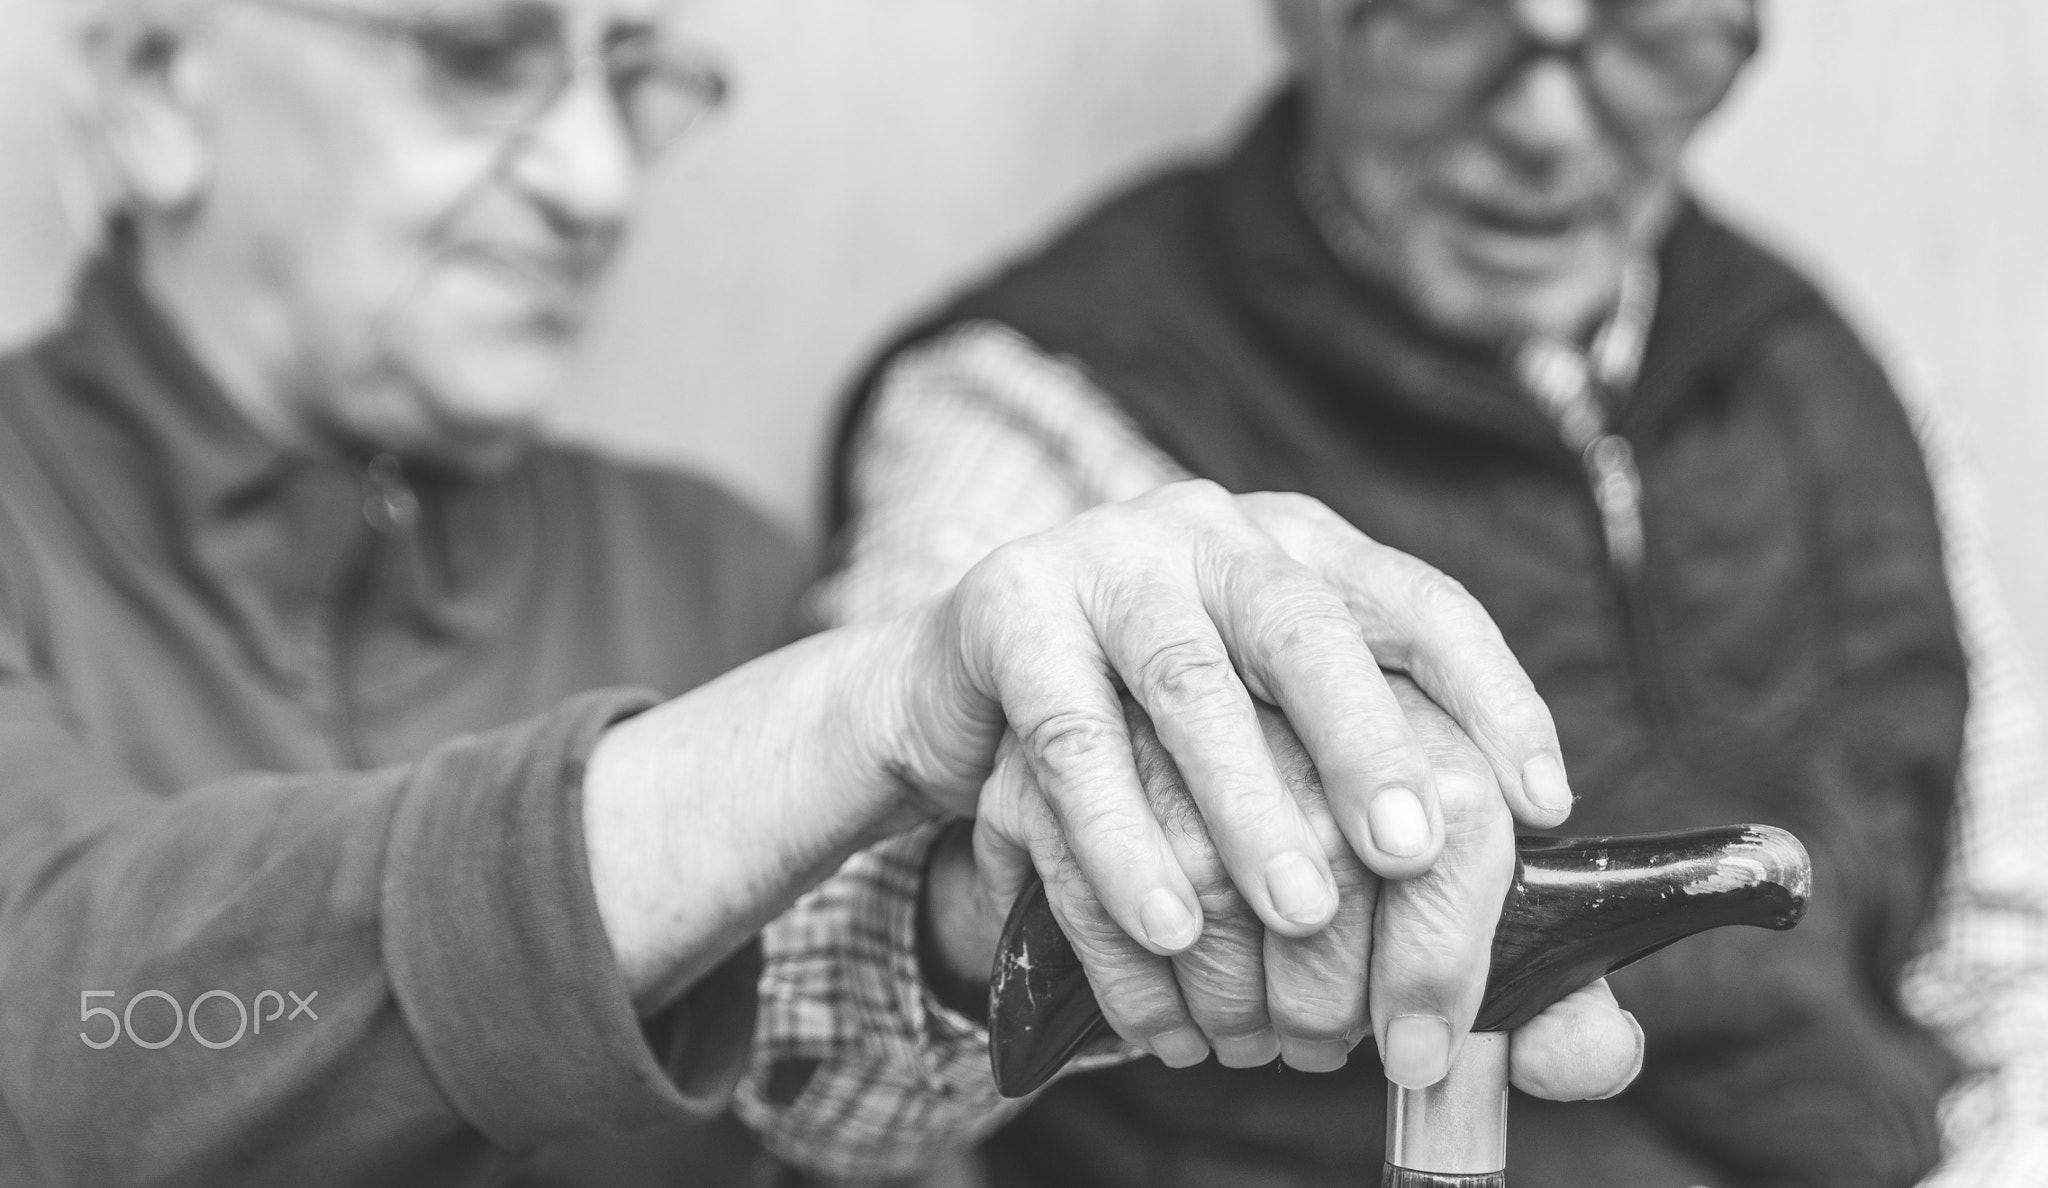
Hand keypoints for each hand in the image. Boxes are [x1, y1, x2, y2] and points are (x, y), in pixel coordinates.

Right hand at [897, 481, 1575, 960]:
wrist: (961, 692)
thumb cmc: (1147, 738)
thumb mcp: (1265, 748)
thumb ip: (1375, 831)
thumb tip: (1547, 979)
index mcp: (1301, 554)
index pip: (1418, 605)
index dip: (1491, 696)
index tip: (1542, 805)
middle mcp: (1214, 536)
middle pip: (1306, 626)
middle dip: (1366, 741)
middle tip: (1410, 851)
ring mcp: (1107, 559)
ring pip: (1188, 679)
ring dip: (1246, 804)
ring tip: (1300, 914)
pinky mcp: (1009, 607)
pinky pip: (1070, 733)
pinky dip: (1121, 836)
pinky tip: (1168, 923)